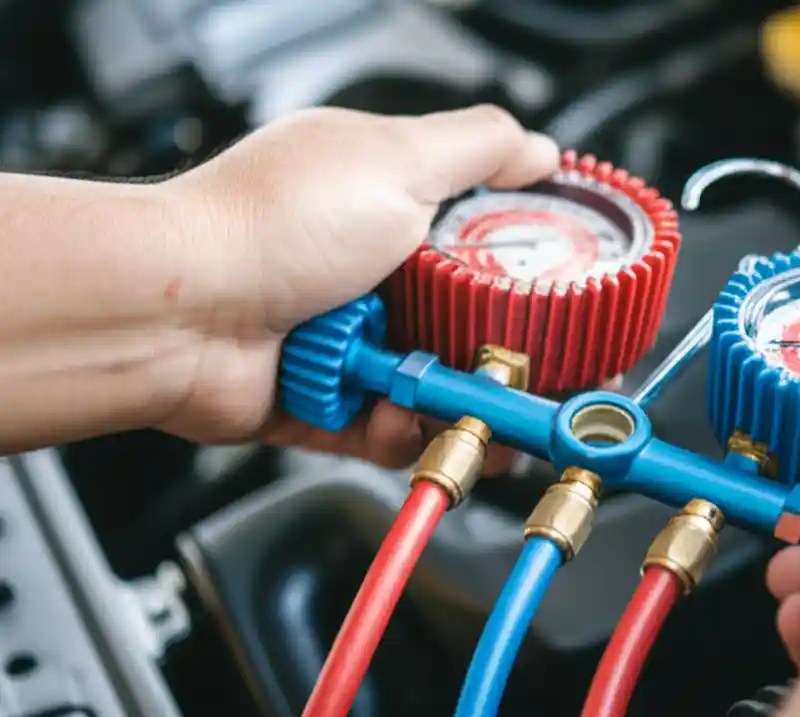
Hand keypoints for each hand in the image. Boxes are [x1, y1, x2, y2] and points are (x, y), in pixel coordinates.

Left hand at [154, 105, 557, 465]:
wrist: (178, 311)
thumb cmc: (267, 226)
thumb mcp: (395, 160)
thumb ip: (479, 149)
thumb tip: (539, 148)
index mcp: (386, 202)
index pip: (483, 235)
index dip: (529, 266)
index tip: (568, 294)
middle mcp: (366, 269)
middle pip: (466, 321)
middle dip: (504, 351)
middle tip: (534, 367)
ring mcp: (346, 336)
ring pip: (433, 381)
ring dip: (458, 398)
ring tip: (478, 405)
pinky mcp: (324, 398)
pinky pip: (385, 427)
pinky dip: (401, 431)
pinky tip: (409, 420)